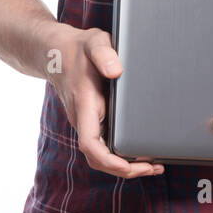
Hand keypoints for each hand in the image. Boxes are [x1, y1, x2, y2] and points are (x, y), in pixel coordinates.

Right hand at [47, 23, 164, 179]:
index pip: (90, 144)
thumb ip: (104, 54)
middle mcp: (84, 118)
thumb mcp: (93, 43)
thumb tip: (116, 71)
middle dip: (125, 169)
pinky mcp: (93, 119)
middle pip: (98, 158)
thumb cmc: (78, 48)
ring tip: (155, 165)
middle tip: (155, 168)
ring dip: (126, 164)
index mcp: (84, 104)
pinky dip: (122, 153)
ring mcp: (87, 121)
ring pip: (102, 154)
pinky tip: (142, 152)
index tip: (129, 166)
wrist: (57, 52)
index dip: (109, 160)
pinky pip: (105, 144)